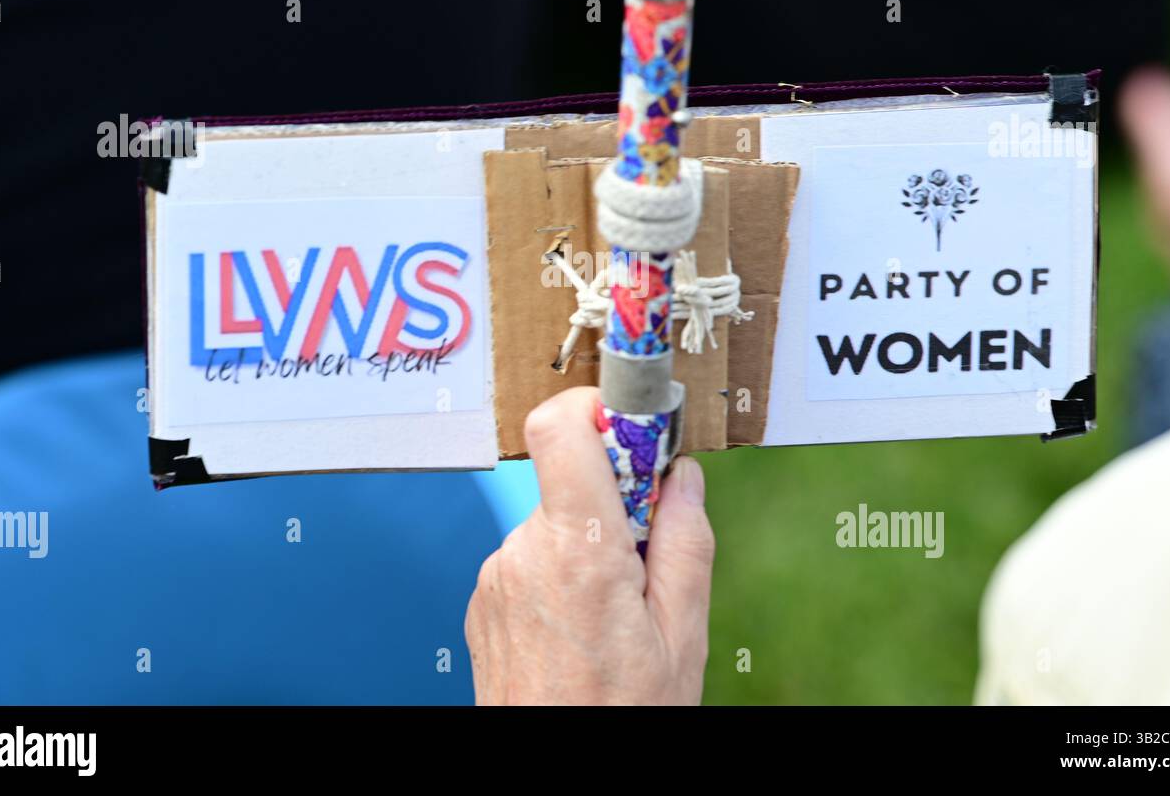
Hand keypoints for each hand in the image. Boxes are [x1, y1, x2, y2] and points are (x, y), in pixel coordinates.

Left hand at [465, 387, 714, 704]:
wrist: (552, 775)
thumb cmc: (620, 716)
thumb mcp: (682, 636)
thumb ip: (686, 541)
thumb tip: (684, 476)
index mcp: (578, 551)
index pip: (561, 427)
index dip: (598, 409)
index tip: (636, 429)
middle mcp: (524, 552)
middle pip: (570, 481)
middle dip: (616, 504)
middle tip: (649, 558)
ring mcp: (496, 577)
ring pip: (554, 524)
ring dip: (589, 547)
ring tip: (615, 615)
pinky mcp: (483, 600)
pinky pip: (530, 559)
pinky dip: (560, 576)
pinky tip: (582, 630)